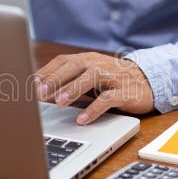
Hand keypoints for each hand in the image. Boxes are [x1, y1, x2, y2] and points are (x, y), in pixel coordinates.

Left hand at [35, 52, 153, 124]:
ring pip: (91, 77)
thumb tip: (41, 93)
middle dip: (55, 79)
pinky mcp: (125, 92)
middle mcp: (99, 64)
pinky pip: (108, 99)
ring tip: (59, 102)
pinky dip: (94, 109)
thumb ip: (69, 82)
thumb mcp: (89, 79)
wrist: (147, 83)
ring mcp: (113, 77)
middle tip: (40, 93)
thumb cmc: (112, 82)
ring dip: (73, 89)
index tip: (30, 84)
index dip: (46, 71)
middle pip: (74, 65)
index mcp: (88, 59)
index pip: (63, 61)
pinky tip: (83, 119)